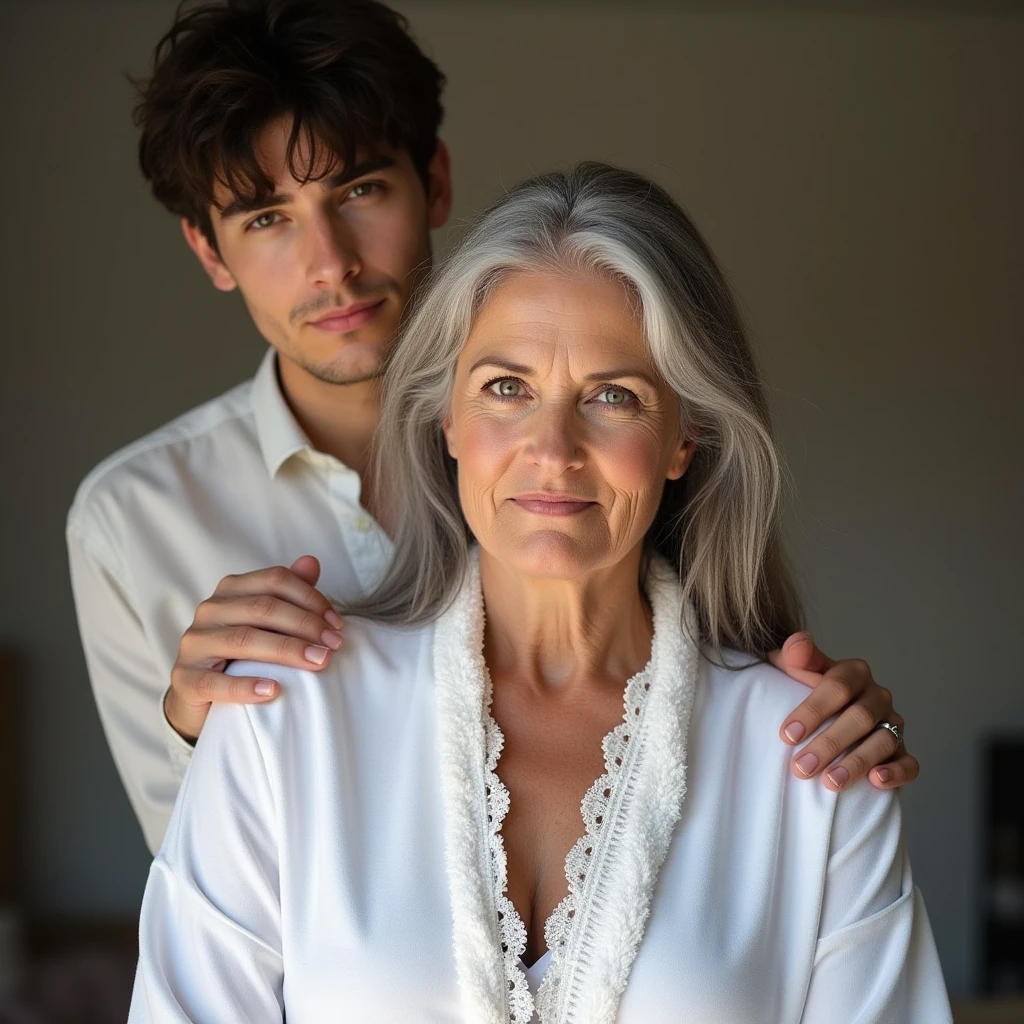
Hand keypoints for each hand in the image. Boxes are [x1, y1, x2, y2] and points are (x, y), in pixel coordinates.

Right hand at [165, 556, 342, 742]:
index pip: (275, 580)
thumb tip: (311, 562)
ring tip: (318, 661)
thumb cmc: (242, 653)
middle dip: (305, 625)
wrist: (202, 696)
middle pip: (263, 608)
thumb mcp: (267, 622)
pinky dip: (246, 687)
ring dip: (286, 651)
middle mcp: (209, 610)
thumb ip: (288, 592)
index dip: (311, 598)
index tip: (337, 624)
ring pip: (243, 640)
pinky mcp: (185, 678)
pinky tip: (273, 690)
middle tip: (334, 645)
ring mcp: (194, 643)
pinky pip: (215, 682)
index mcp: (231, 590)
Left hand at [768, 633, 918, 791]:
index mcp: (853, 672)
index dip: (812, 710)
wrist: (821, 718)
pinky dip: (896, 772)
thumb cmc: (805, 692)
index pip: (836, 687)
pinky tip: (876, 781)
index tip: (787, 735)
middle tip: (801, 767)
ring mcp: (893, 724)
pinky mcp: (902, 752)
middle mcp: (877, 696)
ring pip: (883, 741)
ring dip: (856, 763)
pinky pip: (909, 763)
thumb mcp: (795, 672)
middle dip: (829, 744)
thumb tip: (798, 642)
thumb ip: (796, 657)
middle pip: (859, 718)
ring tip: (830, 782)